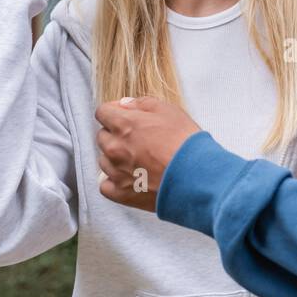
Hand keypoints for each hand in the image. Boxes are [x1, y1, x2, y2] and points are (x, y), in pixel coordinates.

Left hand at [95, 96, 201, 211]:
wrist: (195, 177)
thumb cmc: (185, 143)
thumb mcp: (170, 111)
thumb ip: (144, 104)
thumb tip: (126, 104)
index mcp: (124, 125)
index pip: (102, 112)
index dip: (114, 111)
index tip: (124, 115)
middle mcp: (114, 148)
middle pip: (102, 136)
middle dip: (115, 134)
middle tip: (137, 139)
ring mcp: (115, 172)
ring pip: (103, 160)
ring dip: (115, 158)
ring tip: (138, 160)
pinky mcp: (121, 193)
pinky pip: (106, 185)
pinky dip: (114, 181)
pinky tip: (130, 178)